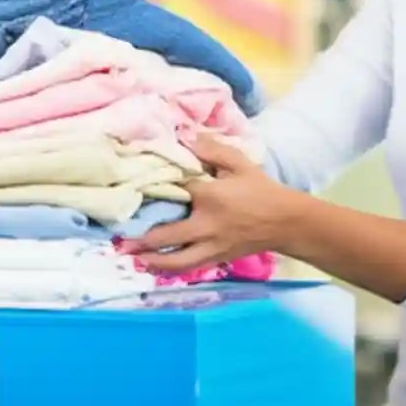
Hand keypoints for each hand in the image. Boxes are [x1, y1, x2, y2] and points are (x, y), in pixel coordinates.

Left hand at [124, 133, 300, 273]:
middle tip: (119, 243)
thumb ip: (211, 149)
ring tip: (134, 260)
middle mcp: (206, 225)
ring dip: (153, 263)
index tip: (132, 188)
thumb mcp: (239, 163)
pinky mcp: (218, 258)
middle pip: (167, 237)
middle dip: (142, 242)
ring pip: (177, 261)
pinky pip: (190, 267)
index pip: (175, 192)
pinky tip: (159, 267)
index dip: (154, 190)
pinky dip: (172, 269)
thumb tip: (185, 137)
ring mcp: (212, 246)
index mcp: (210, 197)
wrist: (286, 222)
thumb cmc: (261, 190)